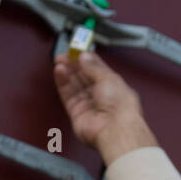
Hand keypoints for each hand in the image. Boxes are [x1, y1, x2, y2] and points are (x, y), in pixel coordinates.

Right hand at [53, 50, 156, 164]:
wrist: (115, 129)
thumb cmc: (120, 107)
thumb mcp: (108, 78)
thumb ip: (93, 67)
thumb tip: (84, 57)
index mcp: (114, 86)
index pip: (98, 69)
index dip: (87, 59)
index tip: (77, 50)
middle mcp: (102, 96)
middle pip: (84, 77)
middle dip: (74, 65)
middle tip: (65, 54)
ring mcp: (89, 105)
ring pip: (75, 86)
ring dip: (67, 72)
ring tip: (60, 61)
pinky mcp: (78, 114)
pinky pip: (68, 96)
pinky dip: (63, 83)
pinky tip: (59, 72)